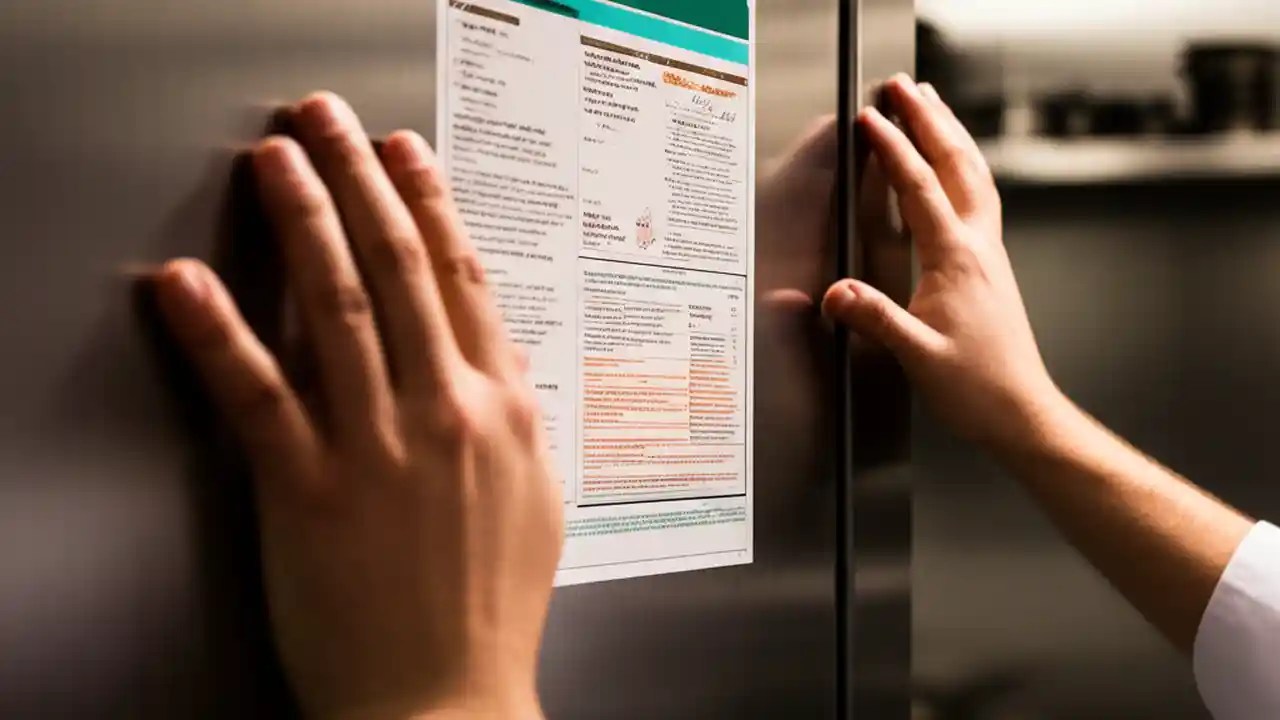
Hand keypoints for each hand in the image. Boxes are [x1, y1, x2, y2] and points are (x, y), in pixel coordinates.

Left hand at [155, 93, 561, 719]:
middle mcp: (446, 410)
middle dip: (360, 180)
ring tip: (273, 164)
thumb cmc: (492, 608)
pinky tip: (188, 283)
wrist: (448, 700)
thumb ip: (516, 418)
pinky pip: (256, 391)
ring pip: (334, 306)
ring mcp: (378, 445)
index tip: (406, 155)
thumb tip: (496, 362)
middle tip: (328, 123)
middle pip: (398, 269)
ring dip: (300, 220)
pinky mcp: (309, 489)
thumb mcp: (536, 500)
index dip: (431, 205)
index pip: (465, 281)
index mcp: (505, 409)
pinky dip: (217, 330)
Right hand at [823, 75, 1065, 453]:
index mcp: (957, 260)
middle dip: (927, 118)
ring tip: (933, 103)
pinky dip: (962, 166)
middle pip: (953, 165)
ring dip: (950, 134)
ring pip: (972, 175)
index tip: (869, 118)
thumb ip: (877, 320)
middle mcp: (978, 247)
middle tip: (903, 86)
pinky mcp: (989, 266)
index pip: (918, 188)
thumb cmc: (976, 388)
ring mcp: (988, 253)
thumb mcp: (918, 356)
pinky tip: (956, 168)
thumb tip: (836, 293)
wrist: (1021, 410)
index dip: (891, 149)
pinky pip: (978, 197)